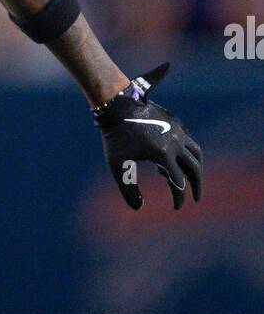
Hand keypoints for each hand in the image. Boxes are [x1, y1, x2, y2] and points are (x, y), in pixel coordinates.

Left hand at [93, 64, 202, 211]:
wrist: (118, 106)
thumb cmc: (115, 137)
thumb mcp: (117, 165)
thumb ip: (128, 188)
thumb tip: (139, 208)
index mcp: (163, 154)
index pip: (178, 182)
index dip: (179, 198)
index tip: (177, 208)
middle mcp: (175, 142)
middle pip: (194, 168)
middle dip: (197, 185)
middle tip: (196, 198)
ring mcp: (178, 130)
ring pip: (196, 152)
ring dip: (196, 168)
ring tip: (193, 180)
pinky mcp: (176, 122)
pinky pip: (188, 141)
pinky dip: (187, 153)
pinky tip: (176, 160)